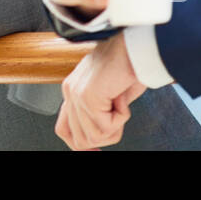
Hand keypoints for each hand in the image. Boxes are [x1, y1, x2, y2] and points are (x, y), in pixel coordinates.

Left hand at [55, 32, 145, 149]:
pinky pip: (105, 127)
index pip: (64, 129)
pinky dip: (122, 116)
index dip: (82, 146)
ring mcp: (75, 94)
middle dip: (107, 134)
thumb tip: (96, 141)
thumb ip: (100, 116)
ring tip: (120, 100)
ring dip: (115, 125)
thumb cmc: (129, 65)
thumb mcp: (112, 98)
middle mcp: (69, 91)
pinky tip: (121, 96)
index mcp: (73, 90)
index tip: (98, 152)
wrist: (136, 46)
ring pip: (93, 137)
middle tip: (119, 113)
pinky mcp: (87, 97)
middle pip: (80, 139)